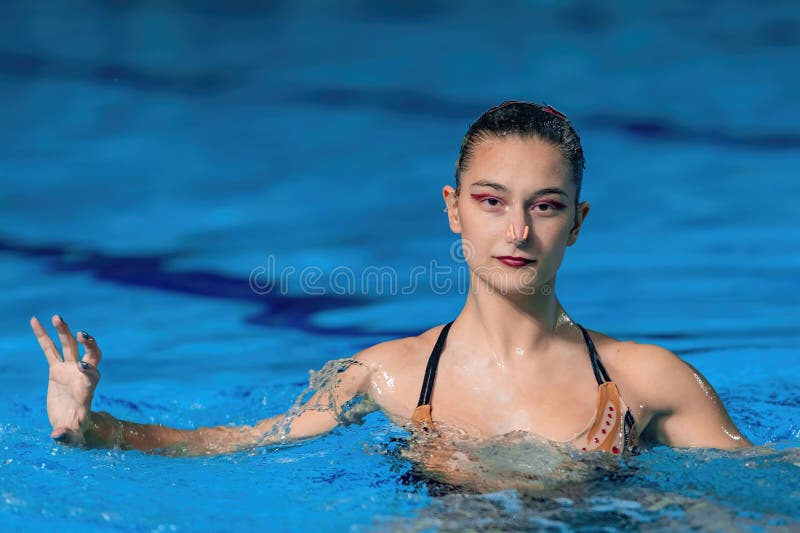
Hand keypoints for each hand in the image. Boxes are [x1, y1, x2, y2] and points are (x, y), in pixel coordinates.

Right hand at [31, 315, 101, 444]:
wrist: (71, 424)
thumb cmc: (76, 431)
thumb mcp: (72, 436)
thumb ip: (66, 435)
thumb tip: (56, 436)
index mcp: (88, 390)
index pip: (92, 376)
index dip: (89, 370)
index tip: (81, 366)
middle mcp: (82, 376)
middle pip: (90, 355)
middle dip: (89, 345)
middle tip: (82, 334)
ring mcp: (69, 370)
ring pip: (69, 347)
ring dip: (64, 332)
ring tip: (56, 317)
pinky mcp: (56, 369)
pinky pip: (49, 349)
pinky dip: (43, 336)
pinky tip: (35, 321)